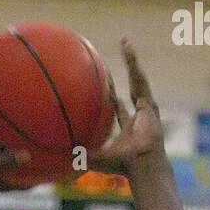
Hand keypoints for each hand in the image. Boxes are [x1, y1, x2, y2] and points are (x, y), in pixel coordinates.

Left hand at [89, 39, 165, 171]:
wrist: (143, 163)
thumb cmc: (123, 166)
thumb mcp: (97, 159)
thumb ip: (81, 158)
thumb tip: (58, 161)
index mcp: (129, 128)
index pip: (118, 108)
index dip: (113, 98)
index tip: (105, 87)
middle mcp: (140, 116)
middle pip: (131, 90)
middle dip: (124, 78)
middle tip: (113, 65)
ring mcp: (147, 109)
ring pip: (137, 80)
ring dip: (132, 61)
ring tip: (126, 43)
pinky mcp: (151, 103)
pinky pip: (140, 78)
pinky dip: (134, 63)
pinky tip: (127, 47)